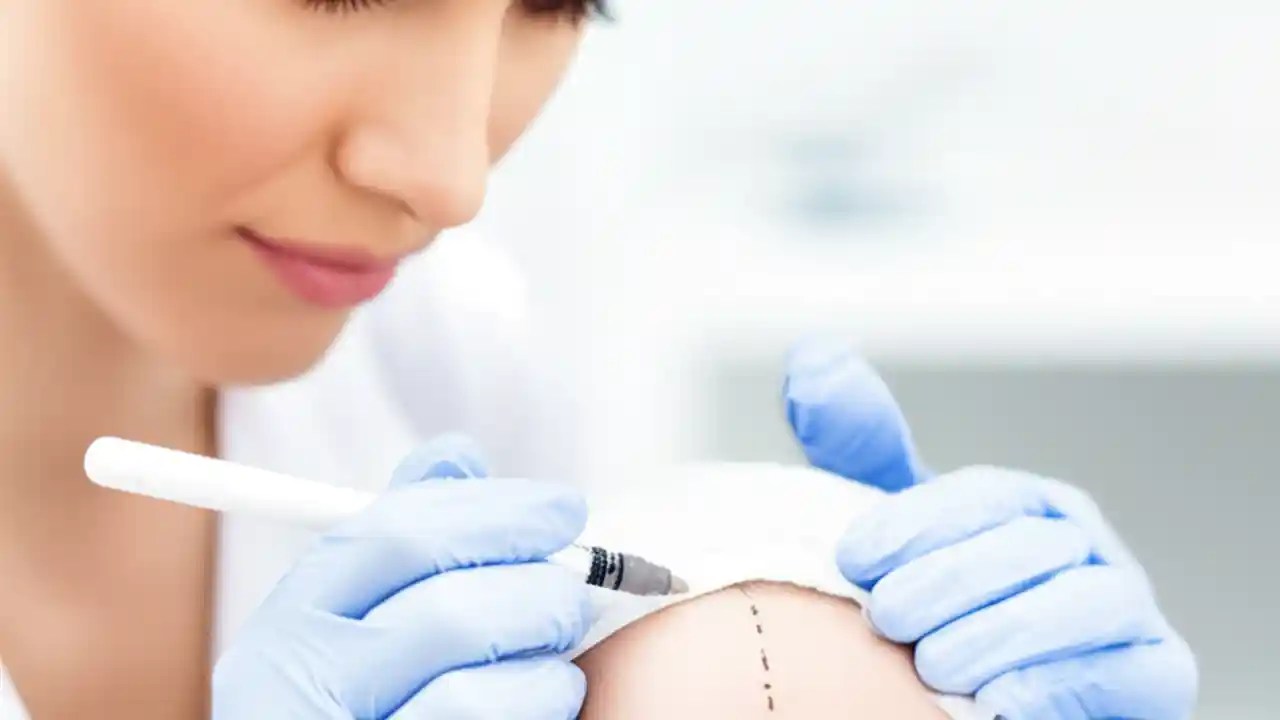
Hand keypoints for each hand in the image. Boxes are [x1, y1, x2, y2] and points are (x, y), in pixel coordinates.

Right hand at [212, 435, 590, 719]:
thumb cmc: (356, 695)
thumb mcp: (355, 617)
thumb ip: (401, 538)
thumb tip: (456, 456)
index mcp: (288, 622)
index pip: (394, 535)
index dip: (494, 512)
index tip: (561, 509)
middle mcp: (296, 685)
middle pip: (447, 606)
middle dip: (535, 587)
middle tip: (575, 589)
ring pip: (475, 676)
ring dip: (543, 650)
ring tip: (557, 646)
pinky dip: (541, 698)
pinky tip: (547, 692)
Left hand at [783, 338, 1197, 717]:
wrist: (994, 696)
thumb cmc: (946, 601)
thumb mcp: (896, 519)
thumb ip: (858, 446)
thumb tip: (816, 357)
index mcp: (1029, 502)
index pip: (982, 494)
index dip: (914, 523)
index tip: (852, 559)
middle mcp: (1087, 547)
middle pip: (1031, 545)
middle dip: (949, 580)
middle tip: (885, 617)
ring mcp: (1128, 611)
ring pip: (1084, 604)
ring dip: (1000, 634)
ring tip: (932, 665)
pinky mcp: (1158, 676)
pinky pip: (1132, 674)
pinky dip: (1062, 687)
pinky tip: (999, 702)